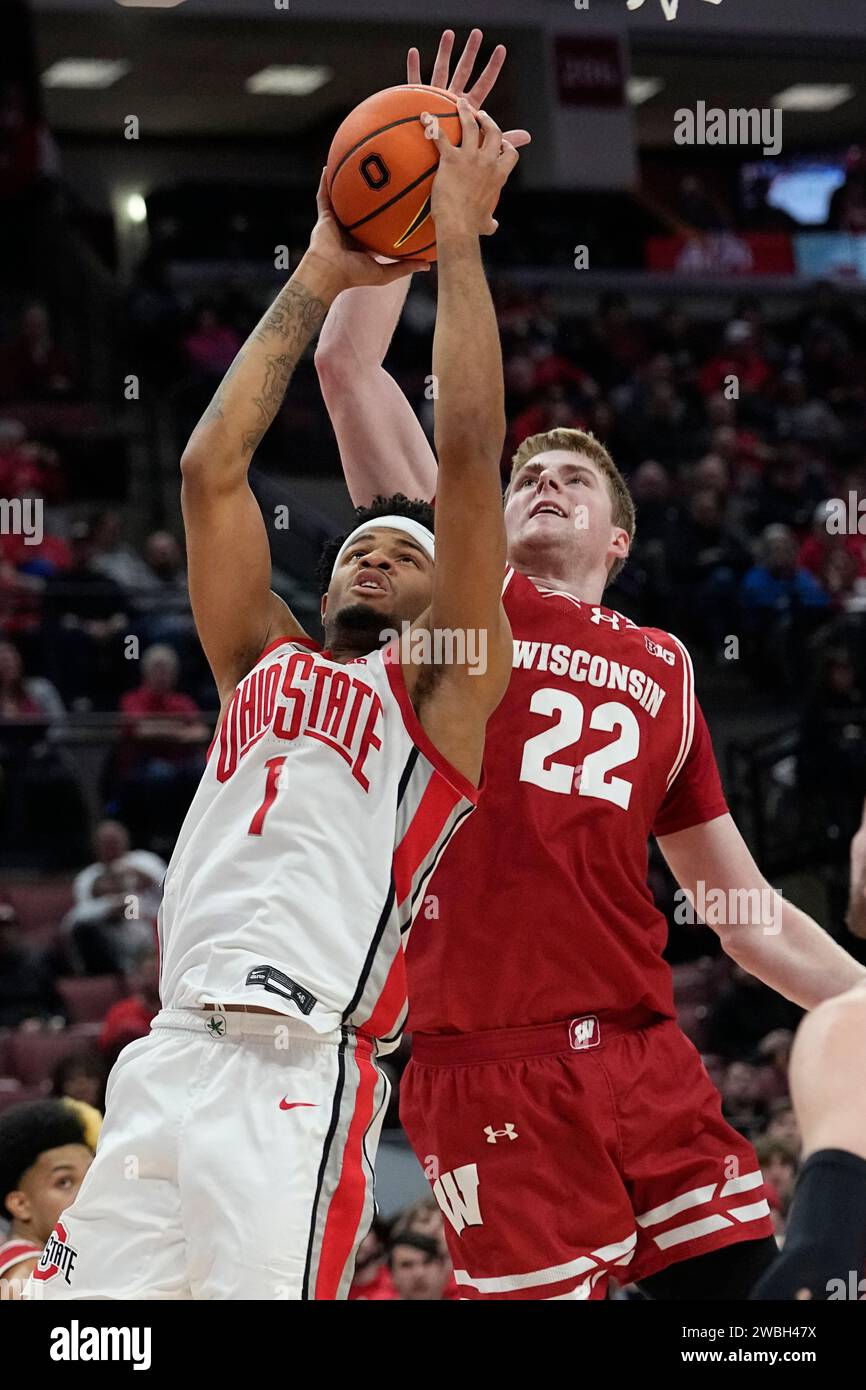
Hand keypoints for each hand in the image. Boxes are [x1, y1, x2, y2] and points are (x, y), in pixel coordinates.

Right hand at [306, 170, 429, 292]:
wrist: (329, 273)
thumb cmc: (355, 275)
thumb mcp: (384, 272)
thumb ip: (404, 267)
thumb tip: (428, 266)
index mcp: (363, 243)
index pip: (377, 225)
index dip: (388, 214)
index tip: (402, 201)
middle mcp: (350, 231)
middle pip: (361, 208)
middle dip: (370, 194)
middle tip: (382, 175)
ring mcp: (336, 223)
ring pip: (342, 199)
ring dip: (346, 183)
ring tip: (354, 163)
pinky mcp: (324, 217)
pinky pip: (324, 196)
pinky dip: (324, 182)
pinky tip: (328, 166)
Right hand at [407, 27, 530, 151]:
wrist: (432, 171)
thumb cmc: (458, 162)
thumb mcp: (482, 147)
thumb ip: (502, 138)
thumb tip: (529, 137)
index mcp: (469, 109)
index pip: (484, 84)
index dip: (493, 67)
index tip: (501, 49)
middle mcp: (453, 100)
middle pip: (464, 71)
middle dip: (471, 52)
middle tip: (477, 33)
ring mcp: (435, 99)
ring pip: (441, 72)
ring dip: (445, 53)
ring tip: (449, 34)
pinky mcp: (419, 104)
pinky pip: (415, 85)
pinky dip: (413, 69)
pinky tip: (414, 52)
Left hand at [423, 100, 519, 238]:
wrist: (459, 226)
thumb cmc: (472, 227)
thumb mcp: (486, 223)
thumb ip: (490, 221)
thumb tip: (492, 226)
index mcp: (499, 176)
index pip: (510, 154)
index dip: (506, 146)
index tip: (501, 142)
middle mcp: (487, 162)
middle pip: (494, 132)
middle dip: (488, 120)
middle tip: (481, 114)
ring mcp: (469, 158)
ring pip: (471, 126)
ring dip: (466, 112)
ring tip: (460, 103)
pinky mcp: (450, 159)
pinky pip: (440, 137)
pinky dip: (432, 125)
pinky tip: (425, 116)